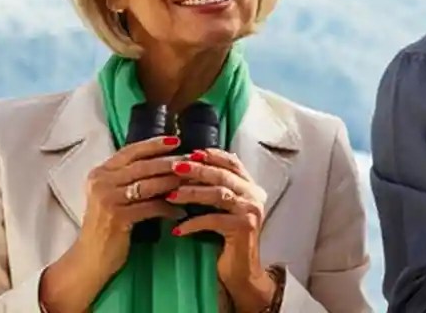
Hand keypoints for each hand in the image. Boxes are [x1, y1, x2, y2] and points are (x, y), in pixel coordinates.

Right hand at [40, 136, 185, 312]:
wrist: (91, 258)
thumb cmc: (107, 225)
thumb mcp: (112, 195)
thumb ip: (128, 178)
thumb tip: (163, 162)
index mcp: (100, 172)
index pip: (130, 151)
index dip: (153, 145)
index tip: (176, 141)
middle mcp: (101, 182)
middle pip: (142, 166)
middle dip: (170, 163)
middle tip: (192, 162)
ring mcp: (107, 199)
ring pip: (148, 185)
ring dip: (173, 184)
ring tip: (191, 184)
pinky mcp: (117, 217)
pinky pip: (150, 208)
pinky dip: (167, 209)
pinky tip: (180, 212)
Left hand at [170, 149, 277, 311]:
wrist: (241, 272)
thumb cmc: (227, 238)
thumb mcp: (223, 208)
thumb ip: (217, 187)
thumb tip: (191, 164)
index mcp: (251, 186)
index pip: (233, 162)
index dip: (212, 155)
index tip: (190, 153)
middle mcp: (255, 195)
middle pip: (223, 175)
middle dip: (197, 170)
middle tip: (174, 168)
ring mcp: (251, 210)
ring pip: (218, 194)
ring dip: (191, 193)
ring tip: (170, 196)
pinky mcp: (244, 227)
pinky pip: (213, 220)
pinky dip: (193, 223)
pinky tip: (176, 229)